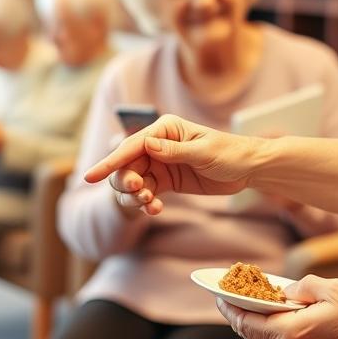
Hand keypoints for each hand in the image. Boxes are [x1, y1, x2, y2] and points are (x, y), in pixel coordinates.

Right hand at [84, 114, 264, 215]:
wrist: (247, 169)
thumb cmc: (230, 153)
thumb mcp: (204, 152)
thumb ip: (174, 151)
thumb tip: (147, 145)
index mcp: (164, 129)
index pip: (131, 145)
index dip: (111, 161)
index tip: (90, 177)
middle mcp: (157, 144)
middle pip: (126, 165)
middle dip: (126, 181)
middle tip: (141, 193)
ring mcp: (160, 163)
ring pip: (134, 181)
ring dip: (137, 195)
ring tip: (151, 203)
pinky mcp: (166, 181)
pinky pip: (147, 193)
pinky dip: (147, 204)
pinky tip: (156, 209)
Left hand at [217, 275, 337, 338]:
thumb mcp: (332, 287)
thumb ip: (301, 286)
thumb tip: (287, 291)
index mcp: (292, 334)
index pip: (248, 324)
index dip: (230, 309)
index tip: (219, 295)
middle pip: (252, 337)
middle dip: (240, 317)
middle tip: (232, 297)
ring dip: (257, 327)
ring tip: (254, 306)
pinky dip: (274, 335)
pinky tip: (279, 320)